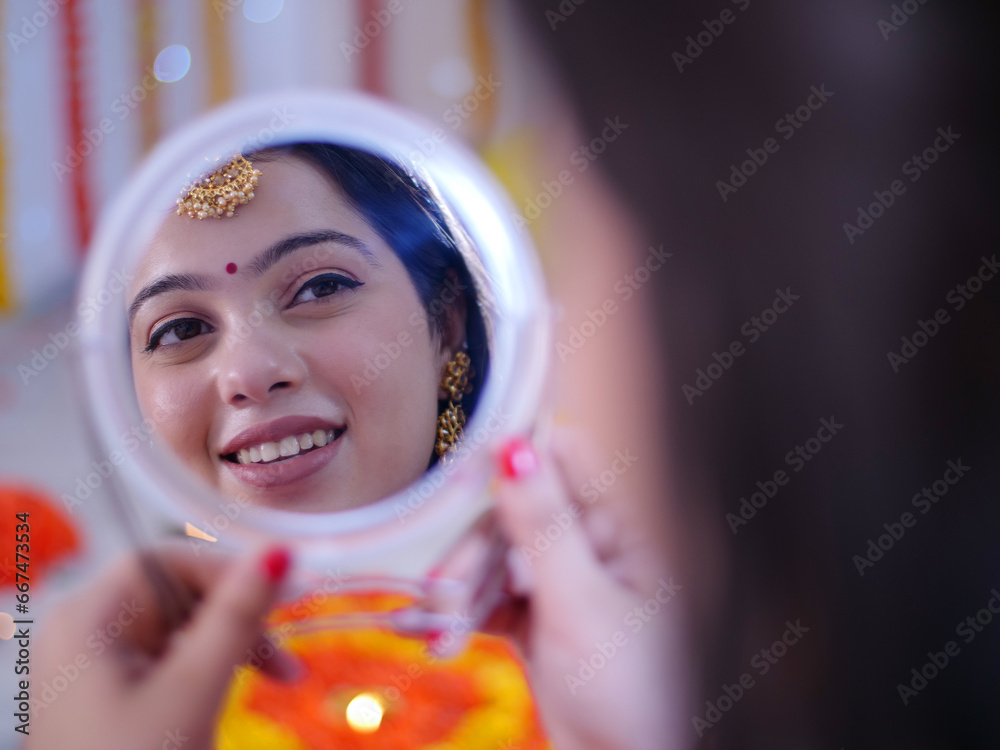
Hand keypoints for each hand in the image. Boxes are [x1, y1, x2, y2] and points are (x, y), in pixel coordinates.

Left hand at [26, 544, 298, 749]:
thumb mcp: (195, 689)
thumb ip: (237, 615)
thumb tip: (277, 551)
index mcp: (86, 619)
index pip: (167, 560)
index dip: (228, 570)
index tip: (283, 593)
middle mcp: (81, 632)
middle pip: (173, 593)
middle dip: (236, 616)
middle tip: (284, 651)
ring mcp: (90, 666)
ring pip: (176, 626)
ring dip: (231, 644)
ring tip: (281, 677)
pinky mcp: (105, 696)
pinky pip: (167, 658)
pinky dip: (207, 667)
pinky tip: (238, 686)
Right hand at [413, 427, 687, 749]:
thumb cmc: (627, 689)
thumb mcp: (580, 601)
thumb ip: (544, 524)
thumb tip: (516, 445)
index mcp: (615, 530)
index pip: (565, 460)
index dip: (516, 455)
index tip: (463, 465)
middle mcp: (589, 550)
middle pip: (516, 518)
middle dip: (476, 551)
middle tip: (444, 588)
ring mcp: (562, 588)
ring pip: (497, 562)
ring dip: (465, 591)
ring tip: (440, 629)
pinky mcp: (538, 625)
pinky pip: (492, 603)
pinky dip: (466, 618)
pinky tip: (437, 636)